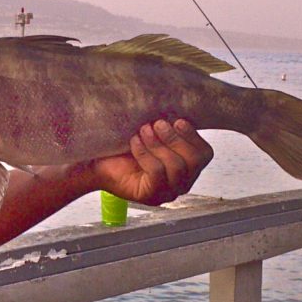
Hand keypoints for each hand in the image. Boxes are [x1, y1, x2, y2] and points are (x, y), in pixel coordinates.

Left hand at [86, 119, 212, 205]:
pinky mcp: (152, 196)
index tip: (178, 120)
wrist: (96, 161)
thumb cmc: (124, 146)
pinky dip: (146, 154)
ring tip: (143, 130)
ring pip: (176, 166)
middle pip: (195, 161)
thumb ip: (167, 124)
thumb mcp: (151, 131)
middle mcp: (182, 182)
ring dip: (159, 144)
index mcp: (187, 166)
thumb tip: (177, 105)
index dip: (193, 136)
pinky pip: (157, 173)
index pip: (205, 154)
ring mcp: (168, 192)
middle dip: (176, 138)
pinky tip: (134, 142)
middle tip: (156, 123)